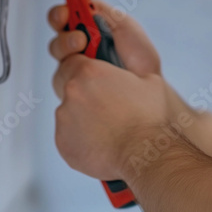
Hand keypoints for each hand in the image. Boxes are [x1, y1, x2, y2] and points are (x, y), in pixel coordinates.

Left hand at [47, 2, 167, 179]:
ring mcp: (65, 118)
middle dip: (83, 89)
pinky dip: (81, 135)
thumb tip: (122, 71)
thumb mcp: (146, 80)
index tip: (95, 74)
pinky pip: (68, 134)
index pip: (74, 59)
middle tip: (104, 100)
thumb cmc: (149, 118)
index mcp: (89, 72)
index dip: (85, 66)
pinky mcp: (63, 142)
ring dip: (83, 114)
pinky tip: (102, 139)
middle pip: (68, 84)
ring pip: (69, 110)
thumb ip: (125, 71)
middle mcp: (72, 92)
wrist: (145, 153)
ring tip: (107, 125)